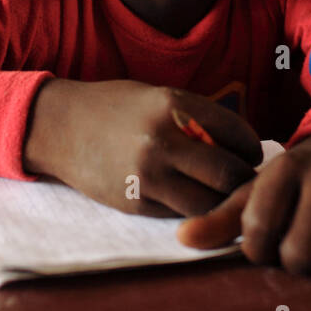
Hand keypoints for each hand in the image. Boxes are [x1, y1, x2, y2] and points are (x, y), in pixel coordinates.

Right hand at [25, 79, 262, 216]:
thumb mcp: (159, 97)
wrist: (60, 126)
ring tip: (218, 192)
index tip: (250, 154)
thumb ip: (197, 118)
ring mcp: (148, 175)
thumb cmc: (115, 108)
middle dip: (242, 180)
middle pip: (228, 174)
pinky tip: (188, 196)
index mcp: (175, 106)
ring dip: (220, 200)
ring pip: (208, 202)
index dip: (251, 148)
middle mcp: (164, 140)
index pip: (237, 134)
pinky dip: (192, 209)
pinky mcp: (135, 202)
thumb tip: (241, 146)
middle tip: (242, 180)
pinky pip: (181, 213)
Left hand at [178, 133, 310, 275]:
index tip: (265, 240)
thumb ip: (221, 217)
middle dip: (295, 260)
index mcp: (285, 167)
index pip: (258, 231)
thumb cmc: (297, 178)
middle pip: (302, 254)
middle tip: (299, 244)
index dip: (257, 249)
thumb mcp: (258, 189)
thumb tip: (183, 239)